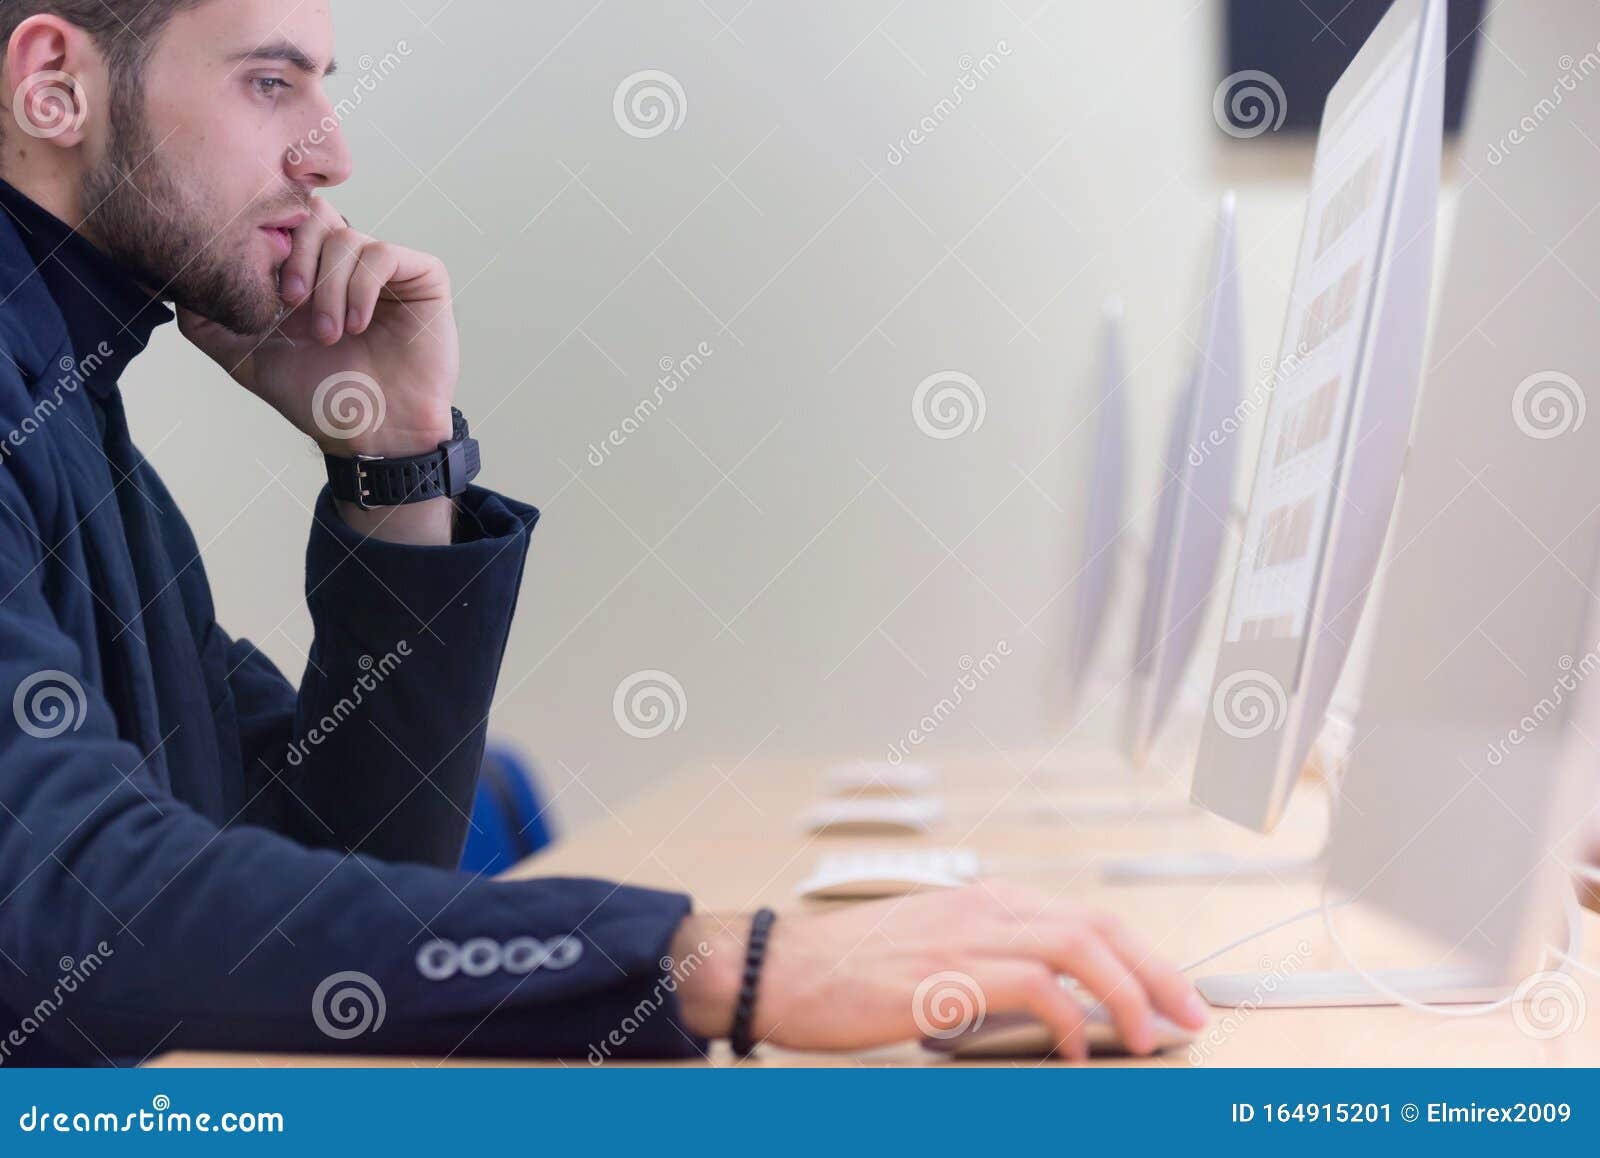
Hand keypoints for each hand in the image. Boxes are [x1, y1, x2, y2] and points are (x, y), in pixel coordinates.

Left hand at [178, 198, 460, 542]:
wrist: (372, 434)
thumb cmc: (316, 396)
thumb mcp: (243, 355)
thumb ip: (205, 316)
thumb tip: (173, 276)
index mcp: (306, 270)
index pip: (282, 220)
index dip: (267, 243)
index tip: (263, 292)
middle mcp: (344, 262)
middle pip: (313, 213)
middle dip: (295, 256)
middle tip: (289, 302)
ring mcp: (384, 268)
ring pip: (346, 236)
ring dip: (329, 287)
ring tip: (330, 333)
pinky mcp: (422, 276)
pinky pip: (383, 254)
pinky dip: (361, 288)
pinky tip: (356, 326)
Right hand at [672, 883, 1207, 1060]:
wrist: (780, 968)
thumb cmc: (844, 969)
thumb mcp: (929, 957)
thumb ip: (986, 969)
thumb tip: (1042, 1007)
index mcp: (986, 903)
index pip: (1085, 918)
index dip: (1139, 956)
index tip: (1170, 993)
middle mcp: (987, 908)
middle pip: (1099, 925)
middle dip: (1157, 970)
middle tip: (1191, 1012)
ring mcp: (969, 935)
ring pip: (1080, 946)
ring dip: (1129, 991)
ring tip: (1151, 1032)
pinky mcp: (949, 972)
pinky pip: (1036, 985)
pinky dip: (1070, 1015)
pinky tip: (1076, 1045)